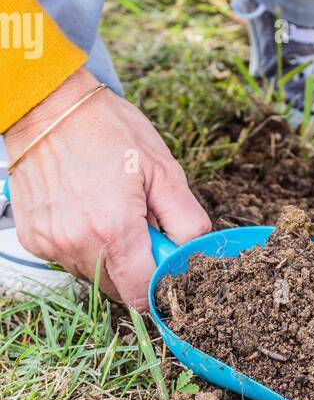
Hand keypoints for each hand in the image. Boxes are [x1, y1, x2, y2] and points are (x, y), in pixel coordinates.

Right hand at [5, 69, 209, 307]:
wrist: (51, 108)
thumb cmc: (108, 131)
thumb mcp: (164, 170)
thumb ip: (186, 221)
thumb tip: (194, 254)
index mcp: (114, 229)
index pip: (141, 292)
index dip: (160, 284)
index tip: (167, 266)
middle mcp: (77, 243)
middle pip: (117, 287)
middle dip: (136, 267)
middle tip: (141, 225)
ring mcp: (51, 243)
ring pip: (92, 275)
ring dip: (109, 256)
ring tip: (111, 212)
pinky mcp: (34, 239)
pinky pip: (68, 259)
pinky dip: (83, 245)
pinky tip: (86, 211)